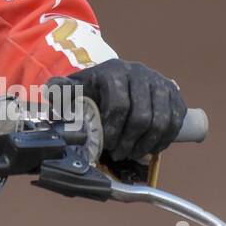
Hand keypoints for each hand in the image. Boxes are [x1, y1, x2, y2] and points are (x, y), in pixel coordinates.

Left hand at [47, 59, 186, 161]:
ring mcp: (160, 82)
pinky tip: (150, 149)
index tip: (105, 144)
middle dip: (129, 141)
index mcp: (114, 71)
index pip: (119, 104)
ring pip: (162, 121)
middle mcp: (140, 73)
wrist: (117, 78)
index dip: (112, 129)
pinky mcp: (174, 93)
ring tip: (132, 154)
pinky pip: (176, 121)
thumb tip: (48, 93)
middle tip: (118, 154)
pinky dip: (164, 140)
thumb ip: (60, 91)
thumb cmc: (93, 88)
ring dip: (147, 144)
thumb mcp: (75, 87)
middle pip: (142, 115)